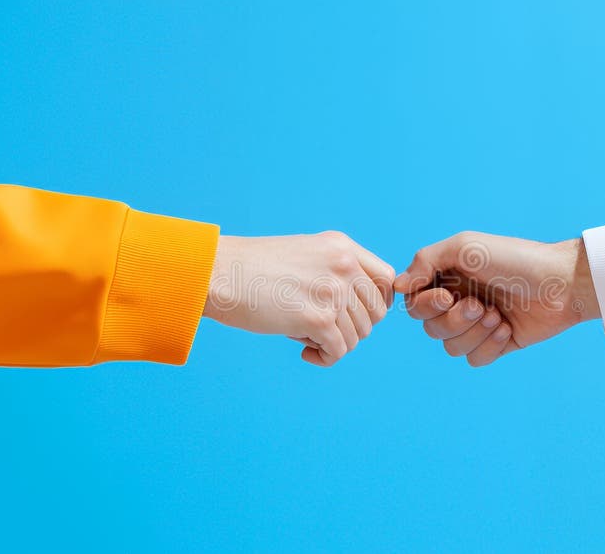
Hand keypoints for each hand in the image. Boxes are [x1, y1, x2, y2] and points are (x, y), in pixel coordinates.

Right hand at [203, 231, 394, 365]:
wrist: (218, 273)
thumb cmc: (253, 269)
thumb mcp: (305, 254)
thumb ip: (336, 272)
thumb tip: (362, 312)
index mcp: (342, 246)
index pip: (386, 280)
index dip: (376, 304)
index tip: (355, 316)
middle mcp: (343, 265)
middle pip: (375, 314)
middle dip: (353, 328)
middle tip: (323, 330)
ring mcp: (332, 291)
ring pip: (358, 336)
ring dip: (335, 344)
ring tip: (306, 337)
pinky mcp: (317, 319)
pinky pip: (339, 351)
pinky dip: (324, 358)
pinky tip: (304, 352)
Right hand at [394, 232, 599, 365]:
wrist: (562, 283)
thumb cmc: (515, 259)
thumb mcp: (465, 247)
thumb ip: (425, 260)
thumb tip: (397, 286)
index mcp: (448, 278)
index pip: (414, 303)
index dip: (426, 305)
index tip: (448, 295)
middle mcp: (459, 301)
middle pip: (430, 328)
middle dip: (455, 320)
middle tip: (480, 305)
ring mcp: (478, 325)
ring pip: (450, 347)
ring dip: (474, 333)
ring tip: (497, 316)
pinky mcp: (497, 344)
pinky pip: (474, 360)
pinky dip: (489, 347)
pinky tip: (508, 328)